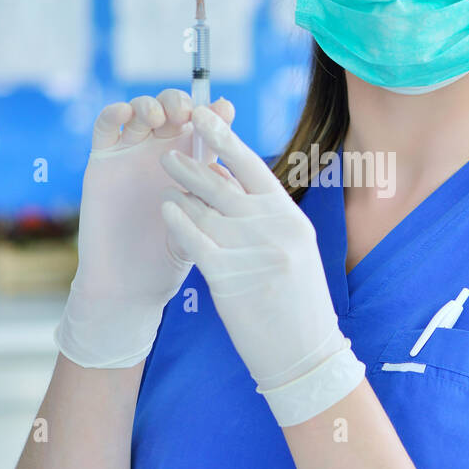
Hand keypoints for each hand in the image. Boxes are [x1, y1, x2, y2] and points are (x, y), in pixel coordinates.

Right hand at [53, 91, 234, 367]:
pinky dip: (115, 113)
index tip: (224, 111)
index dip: (213, 112)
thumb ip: (214, 192)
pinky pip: (105, 127)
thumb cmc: (173, 258)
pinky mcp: (102, 160)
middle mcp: (162, 152)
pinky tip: (127, 115)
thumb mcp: (204, 222)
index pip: (204, 125)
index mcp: (193, 163)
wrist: (132, 285)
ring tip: (161, 118)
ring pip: (140, 110)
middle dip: (180, 103)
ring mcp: (131, 154)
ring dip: (151, 104)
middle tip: (187, 115)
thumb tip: (235, 164)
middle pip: (172, 108)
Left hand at [157, 106, 363, 418]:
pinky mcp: (227, 275)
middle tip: (168, 149)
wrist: (303, 353)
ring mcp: (250, 249)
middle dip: (193, 163)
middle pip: (223, 182)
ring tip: (166, 185)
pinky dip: (177, 222)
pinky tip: (166, 212)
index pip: (252, 167)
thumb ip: (266, 217)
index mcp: (289, 218)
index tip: (204, 115)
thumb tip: (232, 183)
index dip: (225, 138)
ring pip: (203, 208)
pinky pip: (193, 238)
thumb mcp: (293, 250)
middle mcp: (272, 227)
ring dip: (180, 194)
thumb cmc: (296, 303)